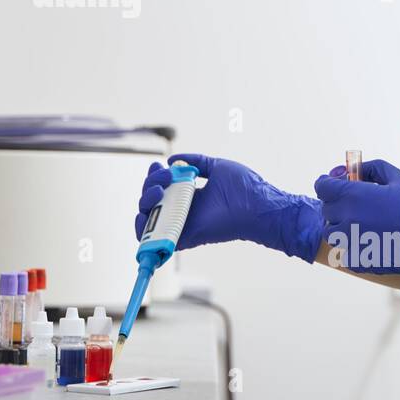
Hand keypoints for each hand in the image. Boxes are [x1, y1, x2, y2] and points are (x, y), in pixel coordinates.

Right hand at [136, 153, 323, 260]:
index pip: (161, 186)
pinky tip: (145, 214)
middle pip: (150, 200)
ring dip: (144, 201)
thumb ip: (196, 161)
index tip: (158, 165)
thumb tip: (174, 159)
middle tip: (164, 177)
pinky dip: (142, 230)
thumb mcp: (216, 166)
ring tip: (159, 191)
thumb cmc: (244, 187)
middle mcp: (182, 209)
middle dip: (149, 184)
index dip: (153, 176)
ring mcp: (181, 224)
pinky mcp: (183, 237)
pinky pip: (154, 239)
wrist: (257, 205)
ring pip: (147, 217)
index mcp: (189, 194)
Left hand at [313, 158, 399, 298]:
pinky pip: (346, 254)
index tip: (338, 186)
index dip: (330, 184)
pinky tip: (374, 242)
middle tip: (360, 205)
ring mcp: (354, 244)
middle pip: (327, 210)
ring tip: (366, 225)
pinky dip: (354, 247)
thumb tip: (354, 169)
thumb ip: (371, 169)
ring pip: (333, 234)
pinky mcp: (363, 263)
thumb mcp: (398, 177)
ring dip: (343, 227)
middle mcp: (349, 219)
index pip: (322, 186)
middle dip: (339, 205)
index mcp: (355, 196)